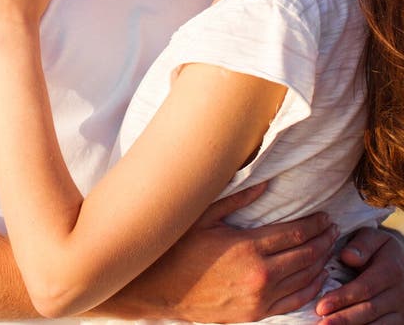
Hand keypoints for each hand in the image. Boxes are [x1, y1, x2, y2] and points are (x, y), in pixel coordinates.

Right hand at [109, 184, 336, 321]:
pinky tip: (317, 278)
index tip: (324, 216)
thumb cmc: (179, 249)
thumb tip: (265, 184)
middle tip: (332, 229)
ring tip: (329, 248)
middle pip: (305, 256)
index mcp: (248, 247)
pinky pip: (293, 302)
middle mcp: (260, 275)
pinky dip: (311, 289)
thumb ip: (238, 200)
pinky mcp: (255, 314)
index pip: (295, 234)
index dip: (314, 224)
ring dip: (320, 263)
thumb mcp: (205, 217)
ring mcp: (259, 298)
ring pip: (304, 280)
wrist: (162, 290)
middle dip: (322, 241)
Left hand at [315, 227, 403, 323]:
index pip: (365, 288)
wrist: (403, 261)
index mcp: (391, 269)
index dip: (342, 298)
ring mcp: (401, 309)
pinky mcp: (400, 320)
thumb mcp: (373, 237)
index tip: (321, 306)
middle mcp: (399, 293)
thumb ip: (361, 244)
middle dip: (344, 319)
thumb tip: (347, 256)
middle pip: (370, 310)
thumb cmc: (379, 247)